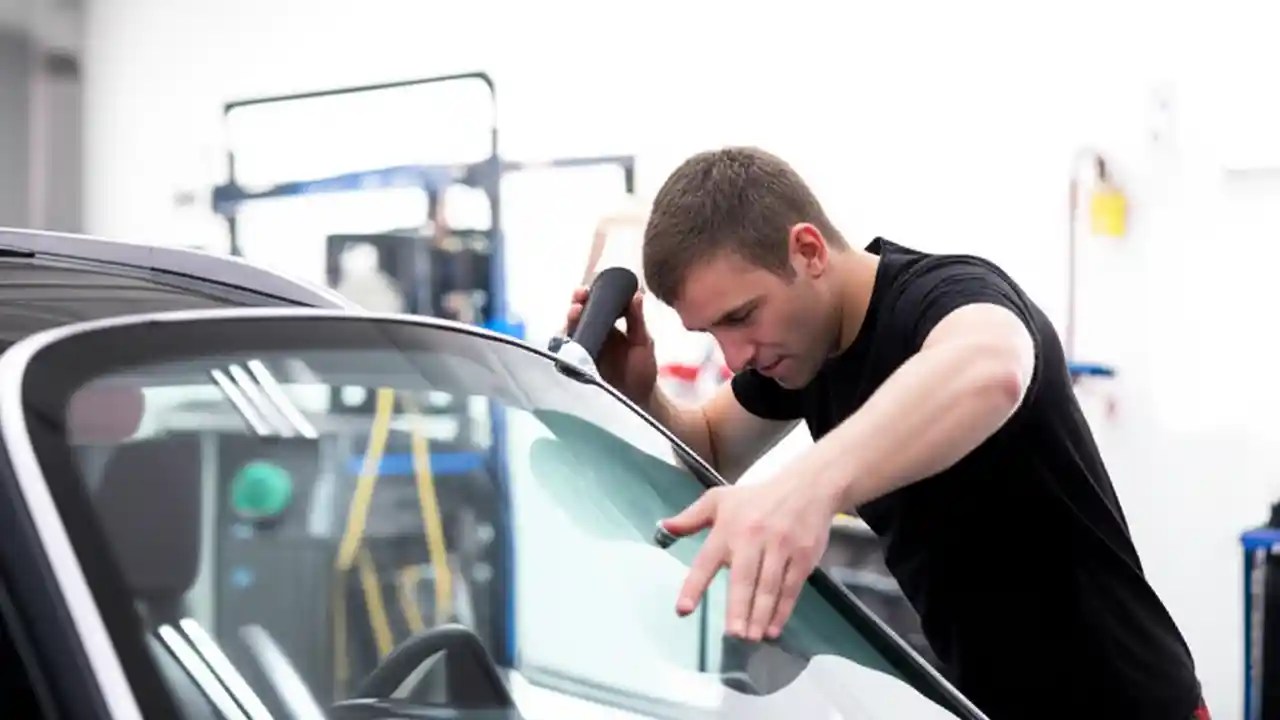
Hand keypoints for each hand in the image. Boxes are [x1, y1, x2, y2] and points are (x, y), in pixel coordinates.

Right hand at [564, 286, 657, 405]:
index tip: (588, 289)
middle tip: (579, 301)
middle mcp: (595, 334)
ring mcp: (585, 349)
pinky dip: (562, 343)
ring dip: (570, 321)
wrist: (637, 401)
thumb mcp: (643, 343)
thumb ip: (638, 321)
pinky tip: (564, 338)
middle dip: (576, 304)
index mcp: (611, 325)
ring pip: (571, 330)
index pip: (597, 304)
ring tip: (574, 315)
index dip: (590, 294)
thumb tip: (637, 294)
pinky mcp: (578, 365)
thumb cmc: (642, 372)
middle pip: (580, 314)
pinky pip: (565, 351)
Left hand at [661, 470, 842, 640]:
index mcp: (727, 529)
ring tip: (751, 637)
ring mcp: (780, 548)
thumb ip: (691, 518)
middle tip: (733, 634)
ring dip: (760, 614)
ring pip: (768, 587)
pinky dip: (782, 610)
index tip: (683, 609)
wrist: (806, 487)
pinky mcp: (803, 556)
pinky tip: (773, 627)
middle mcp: (752, 539)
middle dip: (739, 607)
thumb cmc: (756, 498)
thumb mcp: (719, 499)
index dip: (694, 586)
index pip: (706, 561)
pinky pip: (791, 588)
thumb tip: (664, 527)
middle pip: (744, 579)